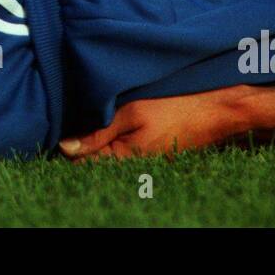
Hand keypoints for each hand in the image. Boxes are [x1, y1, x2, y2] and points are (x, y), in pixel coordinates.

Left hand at [58, 86, 255, 161]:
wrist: (215, 110)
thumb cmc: (174, 108)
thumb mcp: (132, 113)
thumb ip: (98, 131)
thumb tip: (65, 147)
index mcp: (123, 159)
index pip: (82, 163)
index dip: (70, 147)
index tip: (60, 127)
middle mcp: (132, 167)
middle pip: (94, 161)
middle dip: (82, 145)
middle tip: (75, 119)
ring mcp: (143, 162)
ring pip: (108, 155)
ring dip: (99, 141)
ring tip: (94, 118)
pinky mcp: (151, 154)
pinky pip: (124, 151)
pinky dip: (115, 140)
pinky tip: (115, 122)